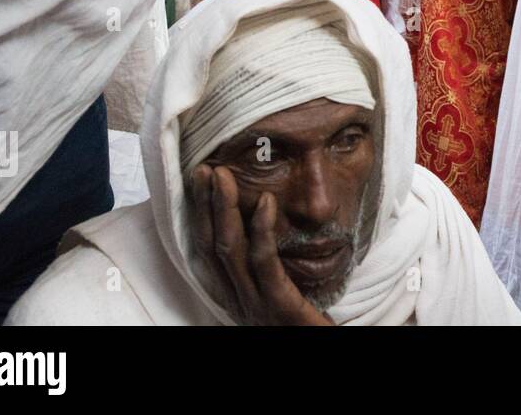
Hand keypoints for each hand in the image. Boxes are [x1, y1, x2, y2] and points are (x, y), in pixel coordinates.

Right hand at [190, 164, 332, 325]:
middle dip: (205, 205)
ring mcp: (254, 304)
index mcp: (236, 293)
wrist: (319, 351)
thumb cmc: (304, 323)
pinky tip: (266, 203)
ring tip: (223, 176)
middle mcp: (237, 299)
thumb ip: (268, 265)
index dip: (201, 213)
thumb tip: (263, 222)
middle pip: (212, 245)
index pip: (209, 248)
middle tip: (204, 168)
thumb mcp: (280, 290)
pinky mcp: (278, 307)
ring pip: (230, 250)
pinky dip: (262, 231)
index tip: (201, 179)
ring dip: (225, 209)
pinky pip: (264, 264)